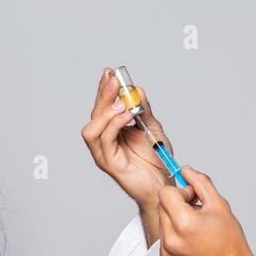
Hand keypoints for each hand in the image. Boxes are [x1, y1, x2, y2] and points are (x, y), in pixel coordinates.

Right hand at [81, 67, 173, 213]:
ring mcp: (104, 153)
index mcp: (111, 130)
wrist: (163, 183)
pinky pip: (106, 141)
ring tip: (123, 102)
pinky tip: (126, 115)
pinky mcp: (109, 164)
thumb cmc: (156, 159)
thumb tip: (136, 89)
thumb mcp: (152, 127)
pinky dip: (114, 125)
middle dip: (104, 95)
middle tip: (114, 80)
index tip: (110, 72)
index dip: (104, 89)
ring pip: (92, 129)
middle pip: (95, 114)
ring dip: (106, 112)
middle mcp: (103, 141)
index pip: (103, 106)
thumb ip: (144, 109)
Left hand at [156, 165, 255, 255]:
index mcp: (184, 223)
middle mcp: (171, 239)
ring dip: (175, 217)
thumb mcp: (219, 204)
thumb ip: (200, 183)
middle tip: (197, 212)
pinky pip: (164, 236)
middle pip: (162, 205)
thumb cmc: (230, 241)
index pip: (165, 193)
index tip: (193, 198)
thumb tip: (186, 170)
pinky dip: (175, 232)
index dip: (180, 191)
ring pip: (162, 220)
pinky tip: (192, 239)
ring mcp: (166, 251)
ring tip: (195, 227)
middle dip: (177, 203)